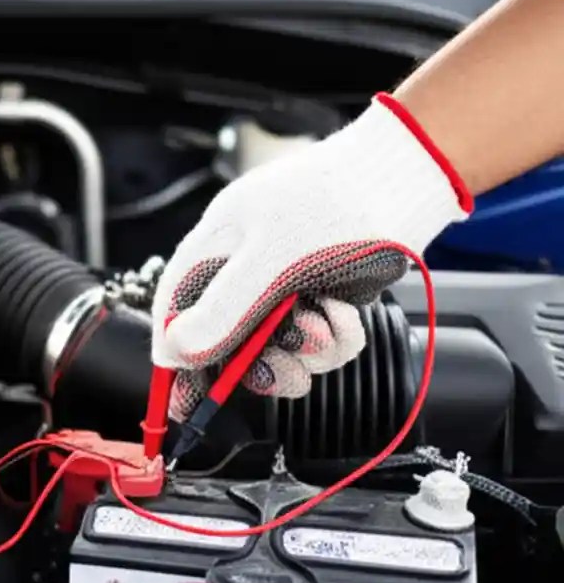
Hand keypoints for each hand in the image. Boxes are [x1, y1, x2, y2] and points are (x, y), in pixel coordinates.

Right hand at [151, 93, 471, 421]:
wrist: (408, 180)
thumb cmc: (334, 202)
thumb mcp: (271, 259)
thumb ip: (222, 309)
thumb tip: (176, 351)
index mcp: (212, 252)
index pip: (173, 313)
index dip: (177, 358)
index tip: (185, 402)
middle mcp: (242, 272)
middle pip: (226, 343)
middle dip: (260, 364)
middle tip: (287, 373)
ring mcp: (283, 287)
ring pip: (277, 350)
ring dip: (308, 351)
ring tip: (328, 323)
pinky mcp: (320, 299)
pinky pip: (317, 344)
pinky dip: (337, 338)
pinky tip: (346, 312)